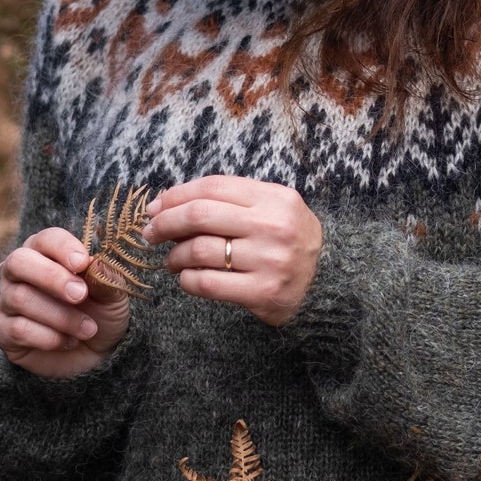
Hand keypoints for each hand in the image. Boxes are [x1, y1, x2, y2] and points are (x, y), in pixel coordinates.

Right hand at [0, 227, 131, 377]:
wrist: (95, 355)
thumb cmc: (100, 313)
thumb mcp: (111, 296)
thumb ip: (104, 278)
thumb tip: (95, 263)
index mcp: (44, 253)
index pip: (45, 239)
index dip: (62, 248)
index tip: (83, 263)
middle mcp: (17, 272)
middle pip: (19, 262)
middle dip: (52, 277)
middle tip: (80, 295)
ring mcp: (6, 301)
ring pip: (20, 298)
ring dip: (60, 316)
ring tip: (87, 329)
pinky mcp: (2, 332)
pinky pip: (18, 329)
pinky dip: (49, 337)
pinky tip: (68, 341)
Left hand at [142, 176, 322, 326]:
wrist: (329, 285)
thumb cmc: (290, 242)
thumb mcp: (274, 209)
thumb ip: (233, 201)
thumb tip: (171, 202)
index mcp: (276, 198)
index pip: (213, 187)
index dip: (176, 195)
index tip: (156, 206)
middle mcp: (273, 226)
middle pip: (200, 215)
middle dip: (166, 222)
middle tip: (151, 232)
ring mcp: (269, 260)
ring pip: (199, 250)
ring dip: (175, 255)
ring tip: (172, 259)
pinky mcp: (263, 292)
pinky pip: (207, 283)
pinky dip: (187, 280)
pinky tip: (187, 278)